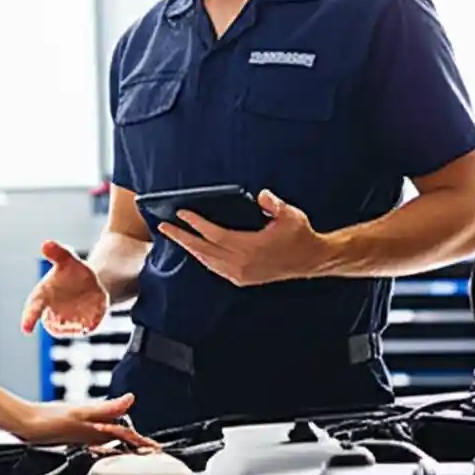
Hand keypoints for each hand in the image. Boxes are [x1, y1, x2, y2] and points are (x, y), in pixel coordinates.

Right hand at [12, 395, 160, 449]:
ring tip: (134, 440)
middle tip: (150, 446)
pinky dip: (108, 435)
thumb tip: (129, 399)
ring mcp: (86, 437)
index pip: (127, 437)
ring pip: (110, 439)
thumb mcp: (83, 410)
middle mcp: (95, 437)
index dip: (143, 442)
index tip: (156, 449)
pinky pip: (99, 436)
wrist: (30, 425)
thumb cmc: (53, 420)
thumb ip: (108, 406)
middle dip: (135, 443)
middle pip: (120, 440)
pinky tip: (106, 431)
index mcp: (99, 432)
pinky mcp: (77, 434)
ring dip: (123, 440)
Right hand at [20, 241, 109, 336]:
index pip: (33, 309)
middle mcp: (52, 315)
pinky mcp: (83, 329)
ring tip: (91, 306)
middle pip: (53, 325)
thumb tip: (46, 243)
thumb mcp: (68, 260)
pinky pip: (88, 327)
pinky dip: (93, 320)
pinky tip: (99, 307)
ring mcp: (68, 324)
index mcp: (42, 298)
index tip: (26, 330)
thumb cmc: (72, 271)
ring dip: (80, 321)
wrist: (91, 284)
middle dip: (59, 325)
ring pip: (73, 327)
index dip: (28, 319)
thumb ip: (58, 253)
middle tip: (65, 325)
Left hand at [158, 189, 334, 286]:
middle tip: (163, 225)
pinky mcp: (243, 280)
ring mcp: (241, 274)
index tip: (182, 212)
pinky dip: (202, 258)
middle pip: (204, 250)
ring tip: (174, 236)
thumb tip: (260, 195)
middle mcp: (242, 264)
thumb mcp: (290, 215)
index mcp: (250, 248)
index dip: (197, 224)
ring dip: (189, 248)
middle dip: (181, 237)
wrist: (312, 260)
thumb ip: (273, 204)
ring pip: (207, 261)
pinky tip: (194, 250)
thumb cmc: (300, 234)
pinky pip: (215, 269)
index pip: (215, 235)